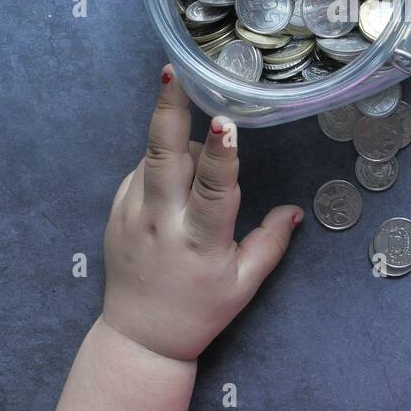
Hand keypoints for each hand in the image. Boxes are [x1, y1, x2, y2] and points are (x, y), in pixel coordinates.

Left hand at [101, 64, 303, 361]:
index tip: (226, 123)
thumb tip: (295, 209)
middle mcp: (161, 222)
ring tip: (204, 149)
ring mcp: (132, 214)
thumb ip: (271, 243)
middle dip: (169, 111)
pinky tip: (179, 183)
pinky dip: (164, 164)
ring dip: (179, 143)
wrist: (140, 338)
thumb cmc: (200, 310)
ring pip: (154, 157)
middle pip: (163, 157)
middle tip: (172, 72)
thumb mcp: (245, 284)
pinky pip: (142, 170)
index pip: (213, 190)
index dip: (222, 155)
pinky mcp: (116, 211)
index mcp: (200, 241)